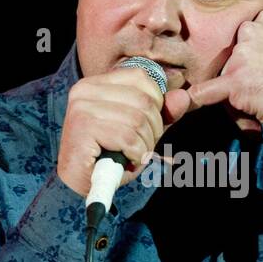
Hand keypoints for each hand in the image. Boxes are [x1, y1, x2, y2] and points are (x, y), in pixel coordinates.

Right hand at [56, 65, 198, 196]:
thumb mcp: (140, 131)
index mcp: (96, 84)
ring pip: (138, 120)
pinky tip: (126, 160)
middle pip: (144, 100)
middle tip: (141, 147)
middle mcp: (85, 90)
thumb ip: (162, 113)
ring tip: (133, 155)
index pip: (140, 77)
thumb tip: (183, 97)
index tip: (149, 125)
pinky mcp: (83, 127)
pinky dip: (135, 154)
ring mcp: (82, 107)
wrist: (78, 185)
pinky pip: (128, 137)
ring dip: (144, 144)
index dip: (157, 101)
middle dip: (153, 129)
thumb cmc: (108, 155)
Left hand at [184, 7, 262, 132]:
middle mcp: (249, 34)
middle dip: (243, 77)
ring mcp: (240, 58)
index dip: (253, 59)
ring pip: (226, 79)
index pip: (246, 39)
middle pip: (233, 60)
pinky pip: (208, 91)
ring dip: (238, 96)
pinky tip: (192, 101)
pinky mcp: (234, 82)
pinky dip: (199, 97)